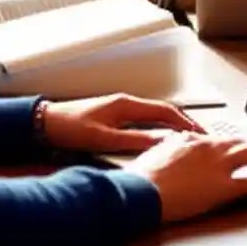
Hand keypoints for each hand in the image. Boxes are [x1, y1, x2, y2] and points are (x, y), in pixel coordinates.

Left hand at [41, 93, 205, 152]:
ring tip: (185, 139)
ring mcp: (121, 108)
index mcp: (128, 105)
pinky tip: (160, 139)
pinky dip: (158, 127)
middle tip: (199, 136)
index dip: (185, 122)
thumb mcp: (106, 138)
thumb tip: (162, 142)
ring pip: (154, 115)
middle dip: (184, 122)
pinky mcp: (114, 116)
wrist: (46, 122)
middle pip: (164, 111)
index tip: (199, 133)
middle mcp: (127, 103)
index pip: (166, 111)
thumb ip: (136, 140)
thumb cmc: (71, 128)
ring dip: (172, 125)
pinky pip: (144, 120)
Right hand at [125, 132, 246, 222]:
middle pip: (238, 141)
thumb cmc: (142, 177)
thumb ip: (168, 147)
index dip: (227, 143)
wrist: (141, 192)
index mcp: (191, 139)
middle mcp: (209, 147)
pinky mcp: (224, 186)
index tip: (232, 144)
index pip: (216, 137)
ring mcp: (219, 165)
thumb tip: (171, 147)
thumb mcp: (153, 152)